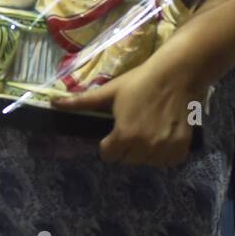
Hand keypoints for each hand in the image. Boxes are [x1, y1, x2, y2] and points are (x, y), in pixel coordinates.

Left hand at [51, 60, 204, 166]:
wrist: (177, 74)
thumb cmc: (141, 81)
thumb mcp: (110, 91)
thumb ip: (82, 102)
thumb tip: (53, 103)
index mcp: (124, 135)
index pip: (109, 156)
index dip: (110, 142)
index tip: (118, 128)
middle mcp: (144, 147)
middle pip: (128, 159)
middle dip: (127, 146)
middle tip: (135, 125)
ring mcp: (164, 149)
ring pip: (147, 162)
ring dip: (146, 151)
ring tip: (150, 128)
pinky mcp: (181, 148)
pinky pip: (167, 161)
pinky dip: (164, 153)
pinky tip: (164, 134)